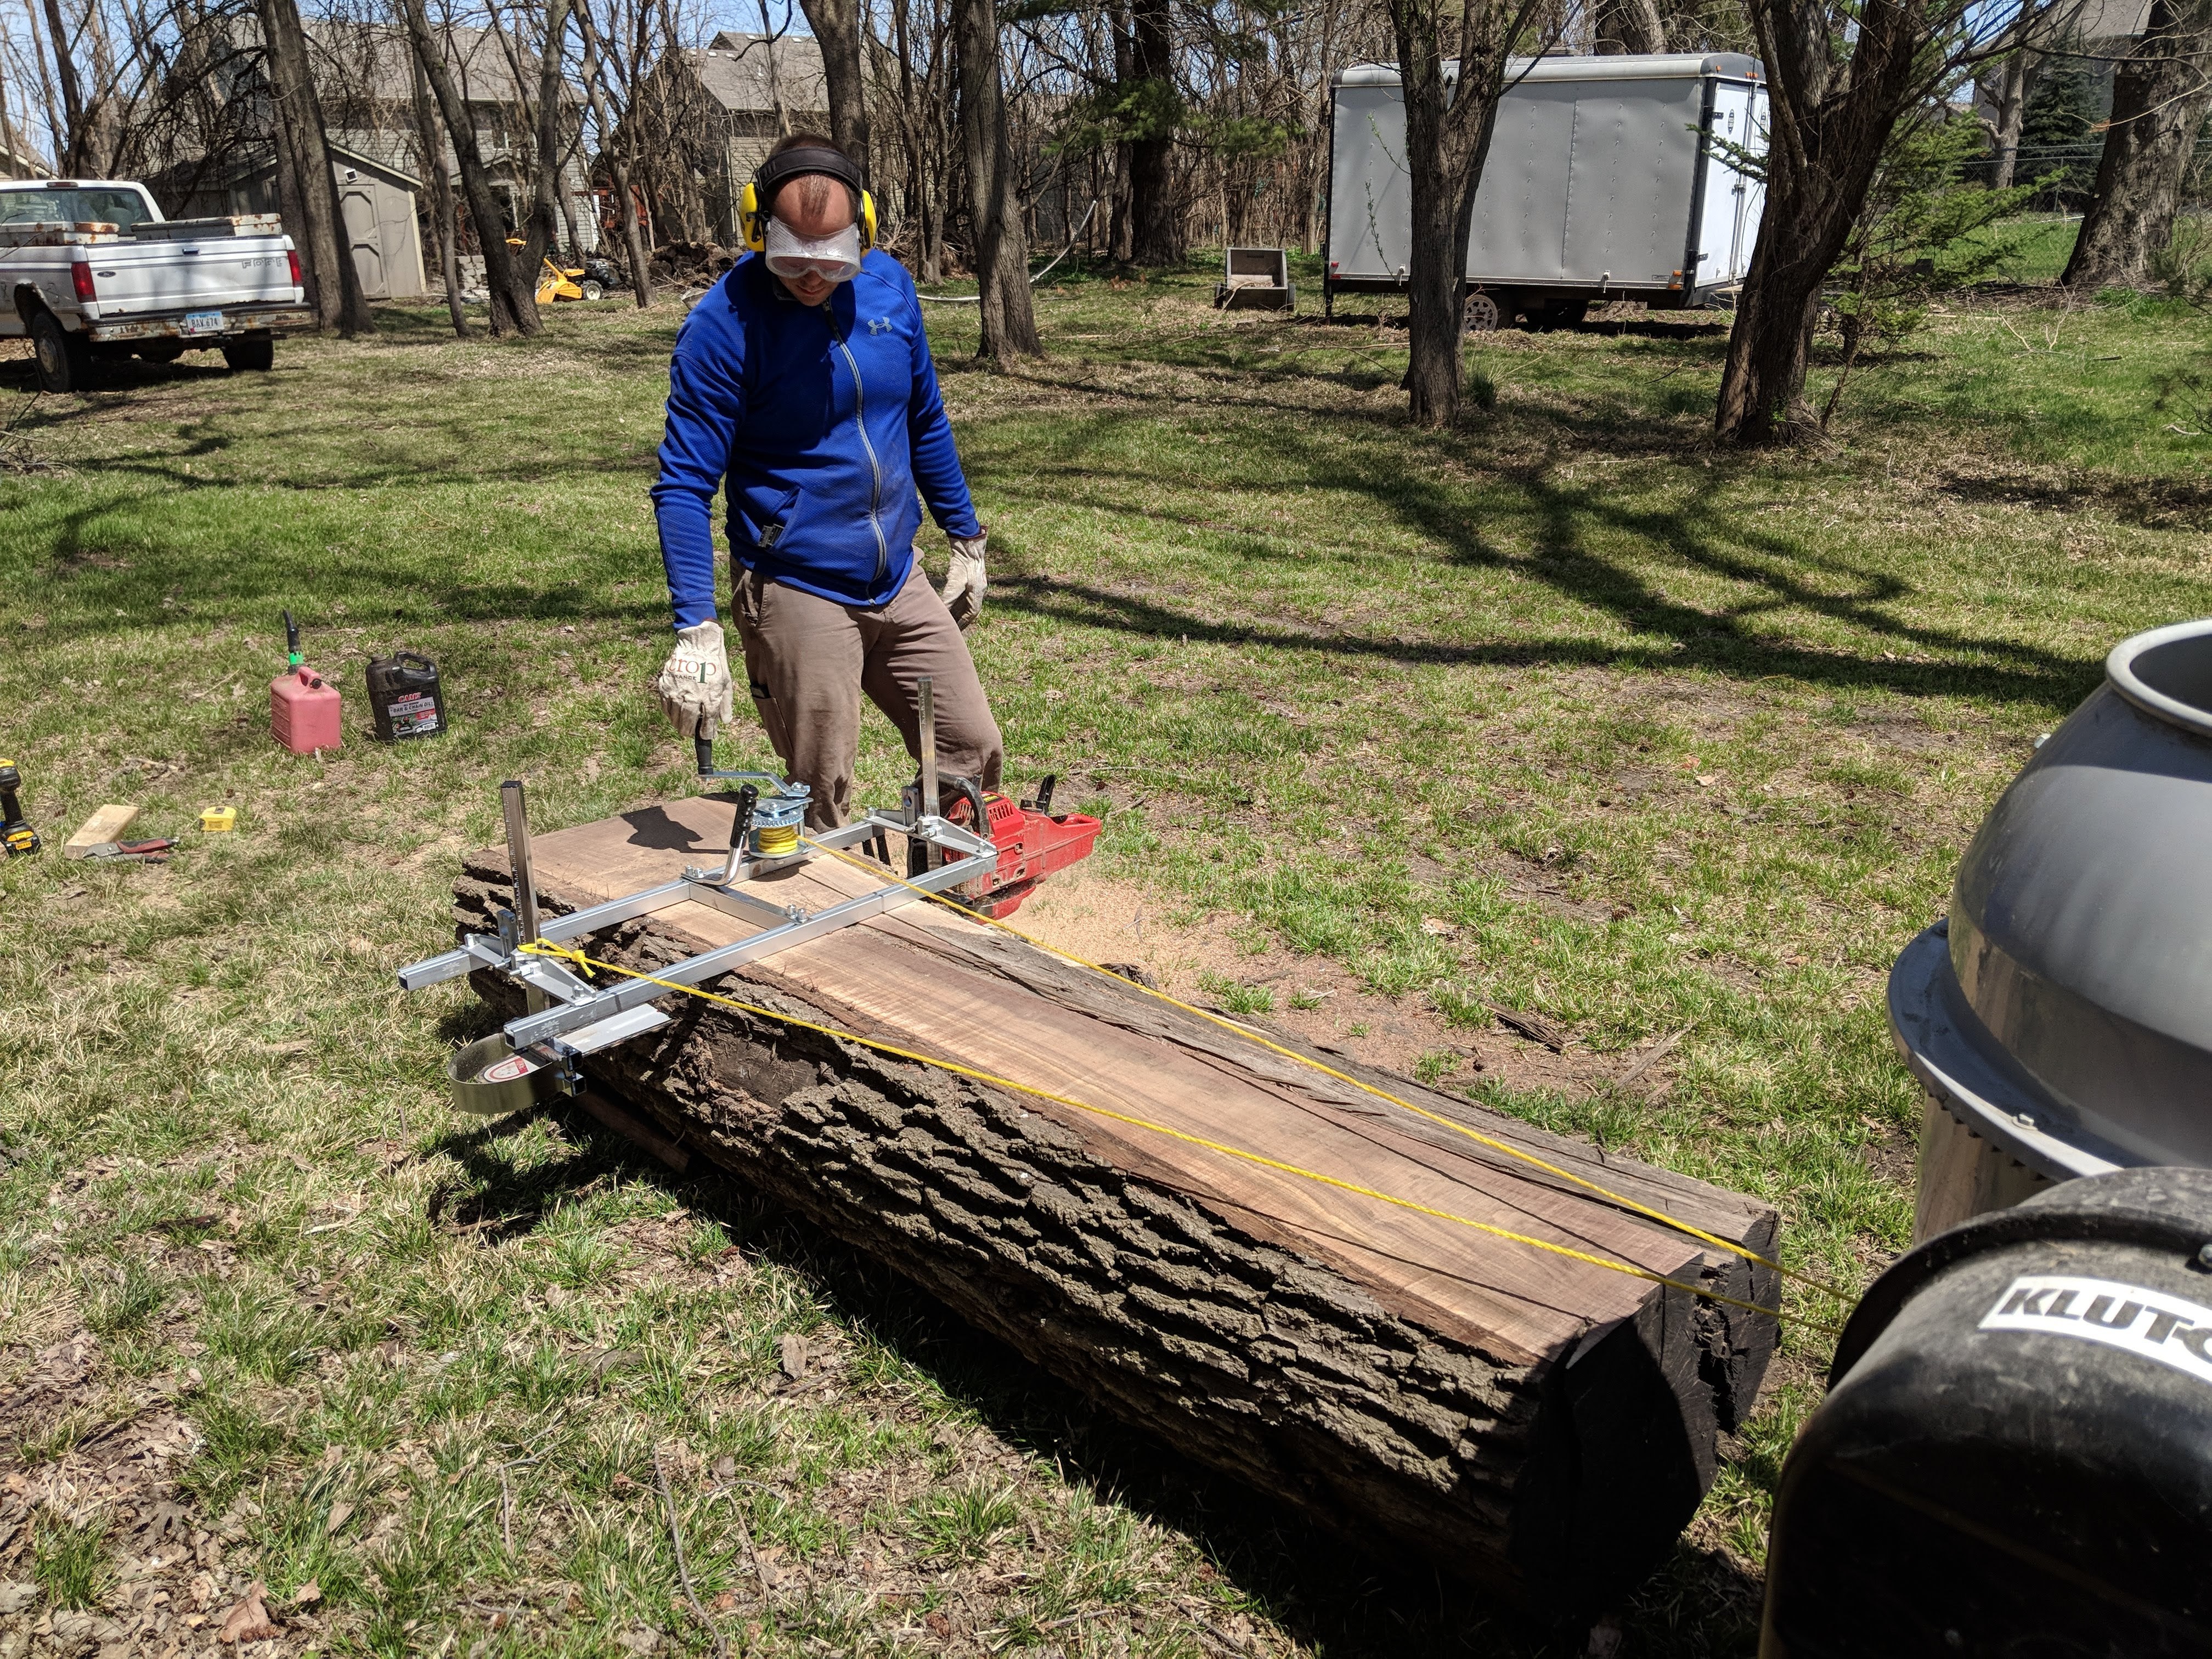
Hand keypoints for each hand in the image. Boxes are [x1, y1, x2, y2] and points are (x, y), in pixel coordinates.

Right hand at [654, 620, 734, 737]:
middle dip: (690, 732)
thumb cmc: (714, 663)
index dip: (707, 733)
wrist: (697, 644)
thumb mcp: (726, 682)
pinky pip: (665, 706)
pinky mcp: (666, 686)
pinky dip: (668, 713)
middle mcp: (693, 696)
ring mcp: (677, 691)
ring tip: (681, 728)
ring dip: (678, 725)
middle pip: (689, 722)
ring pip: (675, 716)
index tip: (706, 737)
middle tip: (689, 735)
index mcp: (710, 697)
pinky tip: (672, 716)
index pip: (708, 722)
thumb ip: (726, 703)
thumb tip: (726, 721)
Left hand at [942, 532, 986, 630]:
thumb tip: (942, 610)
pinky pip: (965, 598)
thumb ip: (949, 596)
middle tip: (952, 630)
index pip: (971, 614)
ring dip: (960, 614)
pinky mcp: (971, 583)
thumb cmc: (963, 563)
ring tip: (951, 622)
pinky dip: (958, 605)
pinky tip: (951, 608)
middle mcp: (979, 593)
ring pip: (967, 605)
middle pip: (970, 612)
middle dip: (962, 621)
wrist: (969, 547)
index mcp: (978, 594)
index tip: (955, 630)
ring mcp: (976, 588)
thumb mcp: (955, 580)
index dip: (963, 623)